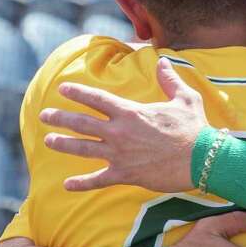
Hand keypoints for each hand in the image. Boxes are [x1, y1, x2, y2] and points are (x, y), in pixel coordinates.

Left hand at [40, 57, 218, 193]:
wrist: (202, 159)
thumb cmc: (194, 128)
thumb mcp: (185, 98)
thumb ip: (169, 80)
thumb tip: (162, 62)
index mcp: (130, 112)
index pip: (96, 98)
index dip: (77, 92)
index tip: (61, 89)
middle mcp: (119, 132)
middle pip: (81, 123)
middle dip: (60, 118)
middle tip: (44, 116)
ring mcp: (119, 154)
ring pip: (83, 148)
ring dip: (63, 144)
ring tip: (48, 141)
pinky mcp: (125, 175)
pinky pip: (97, 180)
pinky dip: (81, 184)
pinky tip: (66, 185)